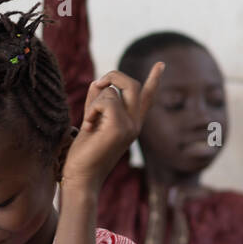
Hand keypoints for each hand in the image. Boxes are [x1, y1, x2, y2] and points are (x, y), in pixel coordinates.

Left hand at [62, 63, 164, 190]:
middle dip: (113, 76)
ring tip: (88, 123)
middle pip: (132, 85)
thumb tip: (99, 82)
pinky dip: (91, 109)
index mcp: (132, 124)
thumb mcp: (92, 121)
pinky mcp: (120, 128)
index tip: (161, 64)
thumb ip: (97, 101)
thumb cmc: (83, 154)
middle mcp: (135, 124)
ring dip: (94, 101)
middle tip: (99, 83)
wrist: (81, 179)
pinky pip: (106, 100)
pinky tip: (87, 126)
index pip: (146, 98)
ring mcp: (130, 126)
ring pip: (113, 92)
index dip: (154, 80)